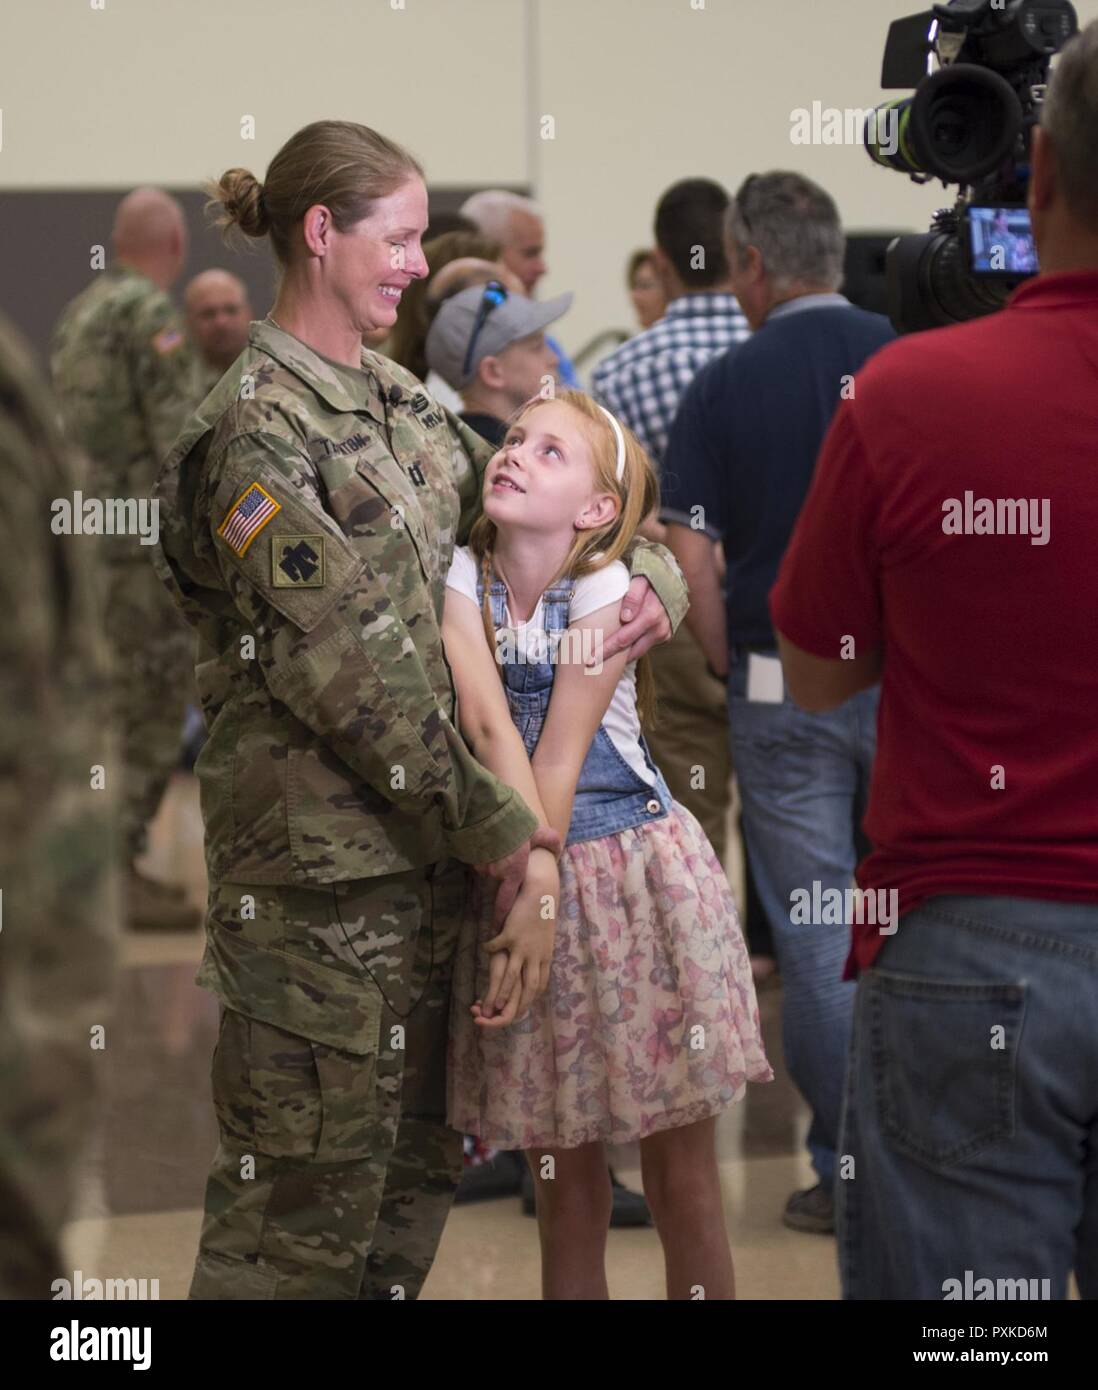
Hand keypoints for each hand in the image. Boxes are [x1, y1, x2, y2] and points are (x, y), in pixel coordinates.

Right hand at [474, 851, 558, 1027]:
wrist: (542, 892)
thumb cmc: (542, 914)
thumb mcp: (546, 937)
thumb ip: (539, 953)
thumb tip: (533, 965)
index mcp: (545, 956)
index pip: (539, 985)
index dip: (529, 999)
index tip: (518, 1007)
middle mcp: (536, 955)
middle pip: (528, 986)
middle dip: (515, 1004)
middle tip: (504, 1014)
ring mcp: (523, 946)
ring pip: (512, 975)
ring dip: (501, 990)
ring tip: (491, 1001)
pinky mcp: (511, 934)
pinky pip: (497, 946)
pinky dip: (490, 949)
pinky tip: (485, 950)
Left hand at [590, 575, 669, 665]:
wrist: (671, 581)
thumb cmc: (650, 579)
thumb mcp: (640, 580)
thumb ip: (633, 595)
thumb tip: (626, 617)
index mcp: (651, 615)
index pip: (623, 639)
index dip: (605, 650)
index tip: (589, 660)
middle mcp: (659, 628)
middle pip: (628, 649)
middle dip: (609, 658)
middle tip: (589, 664)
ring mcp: (663, 634)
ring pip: (636, 651)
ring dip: (620, 656)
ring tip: (601, 660)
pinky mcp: (664, 636)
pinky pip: (643, 646)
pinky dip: (630, 648)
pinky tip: (617, 650)